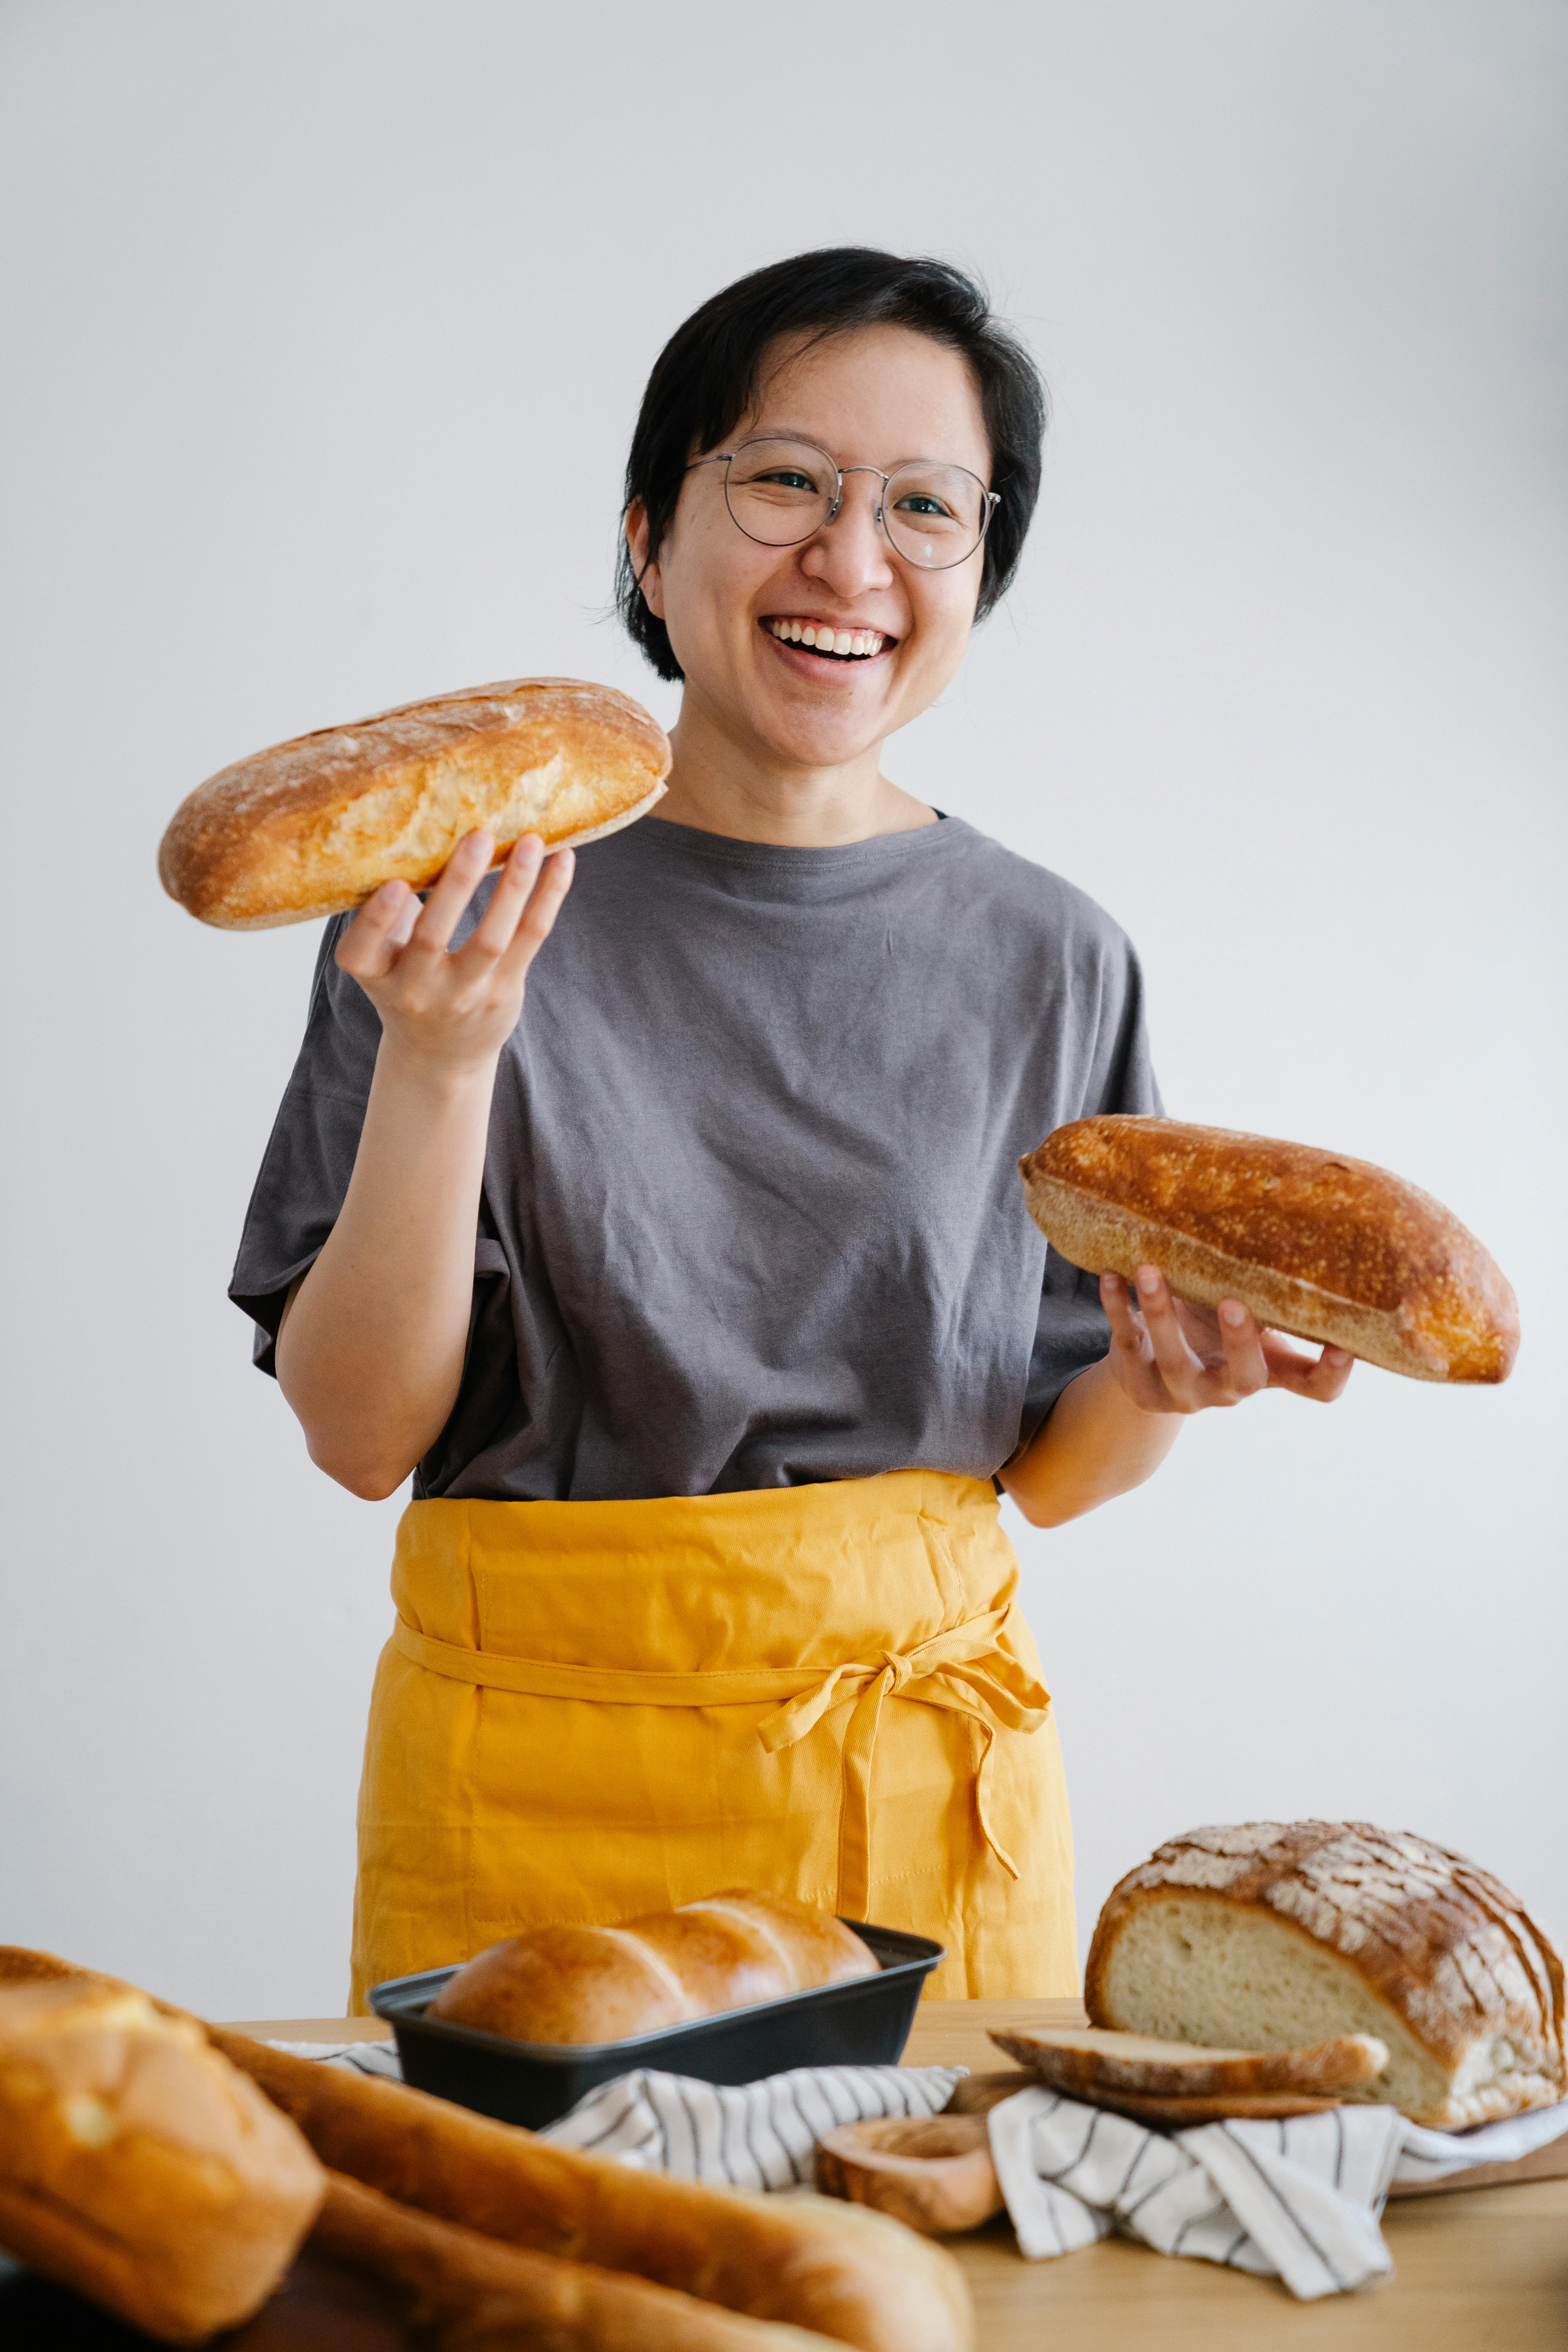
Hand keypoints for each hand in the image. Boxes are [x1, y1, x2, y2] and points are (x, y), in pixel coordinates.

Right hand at [335, 831, 573, 1073]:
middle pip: (434, 936)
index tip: (395, 883)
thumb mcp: (383, 957)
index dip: (376, 918)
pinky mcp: (504, 990)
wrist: (439, 1054)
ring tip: (532, 841)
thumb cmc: (408, 981)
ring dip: (514, 886)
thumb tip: (410, 834)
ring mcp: (464, 993)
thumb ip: (388, 913)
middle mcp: (416, 989)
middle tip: (479, 835)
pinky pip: (531, 938)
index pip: (361, 950)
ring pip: (493, 938)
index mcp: (375, 974)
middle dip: (458, 884)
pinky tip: (562, 861)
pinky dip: (548, 897)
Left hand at [1100, 1265, 1353, 1414]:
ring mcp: (1180, 1388)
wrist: (1149, 1374)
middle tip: (1235, 1303)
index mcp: (1267, 1371)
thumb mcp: (1247, 1319)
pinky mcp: (1136, 1376)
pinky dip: (1115, 1305)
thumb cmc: (1214, 1332)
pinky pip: (1126, 1340)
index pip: (1315, 1389)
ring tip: (1150, 1270)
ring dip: (1161, 1313)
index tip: (1346, 1346)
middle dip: (1240, 1343)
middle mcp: (1227, 1388)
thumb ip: (1270, 1291)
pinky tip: (1109, 1274)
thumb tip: (1301, 1219)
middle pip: (1244, 1378)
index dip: (1332, 1374)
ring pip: (1175, 1359)